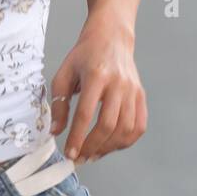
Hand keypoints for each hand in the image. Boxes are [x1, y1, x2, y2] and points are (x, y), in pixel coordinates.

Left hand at [49, 27, 146, 162]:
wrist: (112, 37)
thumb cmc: (85, 55)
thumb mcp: (64, 73)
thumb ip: (59, 103)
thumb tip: (56, 131)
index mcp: (96, 75)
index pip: (86, 113)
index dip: (77, 137)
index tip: (69, 153)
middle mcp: (118, 83)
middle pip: (108, 124)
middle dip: (92, 147)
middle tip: (80, 158)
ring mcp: (132, 90)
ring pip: (125, 128)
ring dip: (109, 147)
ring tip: (94, 154)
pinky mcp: (141, 95)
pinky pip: (139, 125)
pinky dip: (127, 141)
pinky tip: (112, 145)